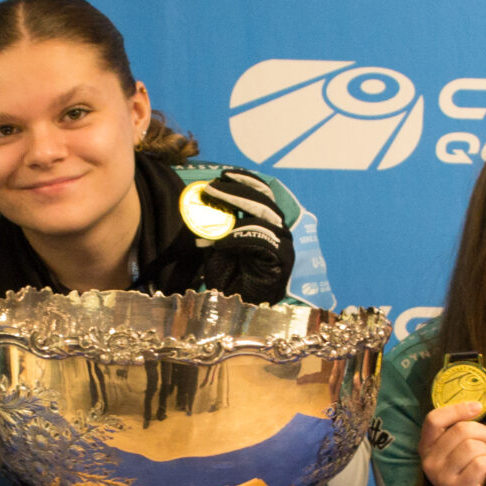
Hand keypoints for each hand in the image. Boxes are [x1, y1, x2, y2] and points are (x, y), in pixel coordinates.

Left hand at [194, 168, 292, 304]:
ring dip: (235, 207)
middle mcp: (280, 231)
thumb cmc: (232, 280)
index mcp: (268, 225)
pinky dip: (237, 237)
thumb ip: (216, 228)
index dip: (244, 181)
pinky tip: (218, 240)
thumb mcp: (219, 248)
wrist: (243, 311)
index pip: (263, 194)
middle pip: (263, 200)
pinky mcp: (282, 260)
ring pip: (263, 216)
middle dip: (236, 190)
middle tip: (212, 186)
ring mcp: (284, 245)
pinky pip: (259, 240)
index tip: (222, 175)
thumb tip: (201, 206)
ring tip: (212, 202)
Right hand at [419, 399, 485, 485]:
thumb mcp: (450, 447)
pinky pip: (481, 464)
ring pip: (473, 446)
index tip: (477, 407)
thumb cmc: (460, 466)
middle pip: (461, 430)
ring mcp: (442, 476)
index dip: (456, 410)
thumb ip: (457, 428)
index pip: (434, 420)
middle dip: (482, 433)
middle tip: (485, 443)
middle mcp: (429, 460)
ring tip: (483, 456)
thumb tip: (475, 407)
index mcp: (426, 445)